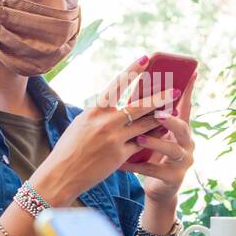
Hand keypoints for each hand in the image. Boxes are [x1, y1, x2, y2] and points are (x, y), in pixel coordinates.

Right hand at [32, 55, 176, 202]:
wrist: (61, 175)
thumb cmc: (68, 149)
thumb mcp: (80, 125)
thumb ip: (98, 115)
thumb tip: (113, 106)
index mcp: (93, 111)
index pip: (116, 85)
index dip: (132, 71)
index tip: (146, 59)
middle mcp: (105, 123)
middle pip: (138, 106)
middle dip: (159, 98)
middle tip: (175, 91)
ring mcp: (113, 139)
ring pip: (144, 125)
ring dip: (161, 119)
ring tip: (174, 112)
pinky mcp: (119, 156)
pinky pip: (141, 145)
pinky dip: (152, 139)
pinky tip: (163, 136)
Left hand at [121, 71, 196, 205]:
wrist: (158, 187)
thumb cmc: (152, 154)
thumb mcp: (153, 133)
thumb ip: (149, 117)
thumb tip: (137, 91)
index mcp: (182, 128)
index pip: (186, 106)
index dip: (188, 91)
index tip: (191, 73)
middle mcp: (187, 143)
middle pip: (183, 128)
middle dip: (170, 120)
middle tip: (157, 114)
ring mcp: (182, 161)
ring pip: (172, 150)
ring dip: (155, 143)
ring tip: (139, 139)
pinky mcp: (173, 178)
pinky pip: (154, 170)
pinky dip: (137, 166)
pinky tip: (121, 164)